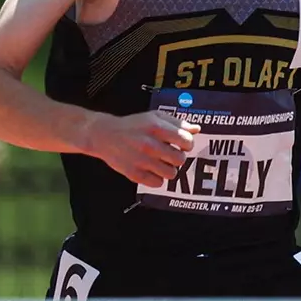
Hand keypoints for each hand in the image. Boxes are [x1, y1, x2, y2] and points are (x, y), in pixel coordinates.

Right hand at [83, 110, 197, 188]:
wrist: (104, 135)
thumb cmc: (133, 125)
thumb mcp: (154, 117)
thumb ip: (177, 123)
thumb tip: (196, 130)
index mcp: (157, 127)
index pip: (186, 141)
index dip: (186, 144)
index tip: (180, 144)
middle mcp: (150, 144)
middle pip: (180, 159)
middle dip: (178, 158)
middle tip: (170, 154)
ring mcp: (141, 160)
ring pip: (171, 174)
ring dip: (169, 169)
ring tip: (160, 163)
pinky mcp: (134, 174)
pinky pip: (158, 183)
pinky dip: (157, 178)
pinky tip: (151, 170)